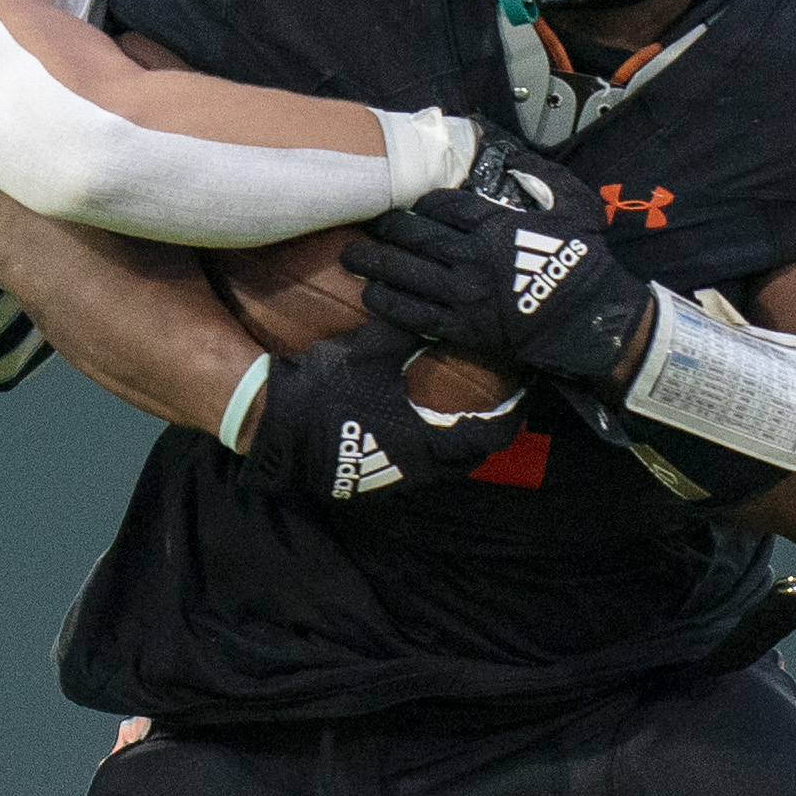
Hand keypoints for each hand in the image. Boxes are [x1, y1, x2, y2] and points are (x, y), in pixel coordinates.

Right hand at [239, 320, 521, 502]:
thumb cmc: (328, 388)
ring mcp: (387, 483)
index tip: (520, 400)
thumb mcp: (373, 350)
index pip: (485, 437)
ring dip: (452, 450)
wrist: (275, 422)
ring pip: (437, 471)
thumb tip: (437, 309)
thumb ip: (408, 331)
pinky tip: (412, 435)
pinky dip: (421, 456)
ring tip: (459, 423)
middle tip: (495, 412)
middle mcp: (413, 471)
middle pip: (468, 461)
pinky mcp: (363, 486)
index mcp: (423, 441)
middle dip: (485, 437)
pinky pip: (407, 474)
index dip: (508, 418)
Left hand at [344, 138, 649, 383]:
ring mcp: (462, 295)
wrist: (590, 321)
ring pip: (404, 274)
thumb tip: (511, 153)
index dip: (419, 204)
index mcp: (494, 225)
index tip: (410, 205)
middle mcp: (470, 258)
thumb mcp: (573, 204)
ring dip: (373, 264)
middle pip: (412, 237)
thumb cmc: (584, 261)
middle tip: (365, 223)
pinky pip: (413, 314)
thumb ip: (540, 174)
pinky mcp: (460, 327)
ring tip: (352, 256)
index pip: (440, 206)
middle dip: (384, 228)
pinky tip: (370, 295)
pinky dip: (388, 304)